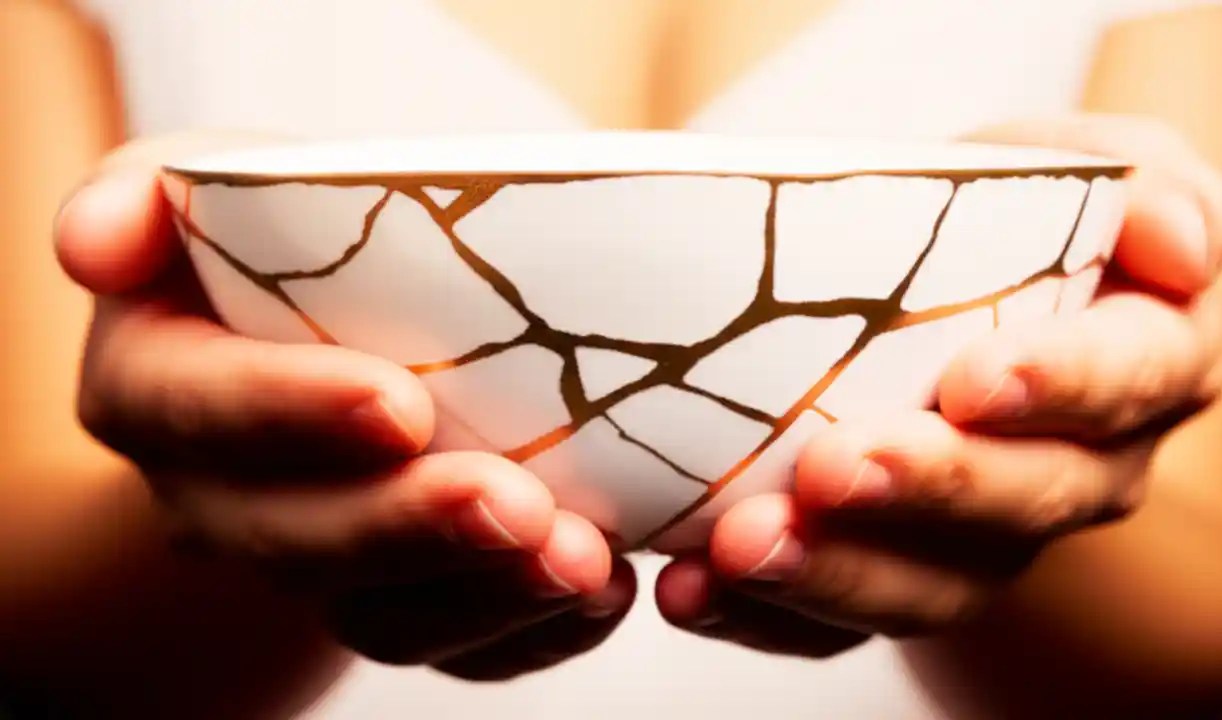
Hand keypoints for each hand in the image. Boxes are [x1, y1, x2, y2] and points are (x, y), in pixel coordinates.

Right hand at [57, 134, 634, 679]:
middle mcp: (218, 501)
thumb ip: (144, 198)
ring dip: (487, 596)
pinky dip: (531, 634)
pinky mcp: (396, 602)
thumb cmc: (271, 242)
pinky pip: (455, 648)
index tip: (401, 405)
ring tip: (583, 561)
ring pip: (384, 616)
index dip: (293, 416)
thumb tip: (94, 243)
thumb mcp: (198, 189)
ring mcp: (311, 565)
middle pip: (298, 542)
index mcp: (157, 390)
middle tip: (517, 505)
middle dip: (411, 530)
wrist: (327, 332)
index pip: (201, 414)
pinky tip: (600, 593)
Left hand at [655, 114, 1221, 654]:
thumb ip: (1141, 179)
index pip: (1130, 380)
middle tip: (834, 466)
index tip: (976, 379)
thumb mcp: (1070, 165)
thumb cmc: (995, 220)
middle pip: (1023, 502)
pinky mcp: (892, 579)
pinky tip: (692, 588)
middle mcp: (1078, 473)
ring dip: (833, 573)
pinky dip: (758, 613)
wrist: (914, 294)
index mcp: (1142, 365)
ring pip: (926, 586)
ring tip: (743, 543)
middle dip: (928, 491)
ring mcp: (981, 543)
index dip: (1061, 386)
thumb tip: (1179, 242)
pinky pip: (832, 623)